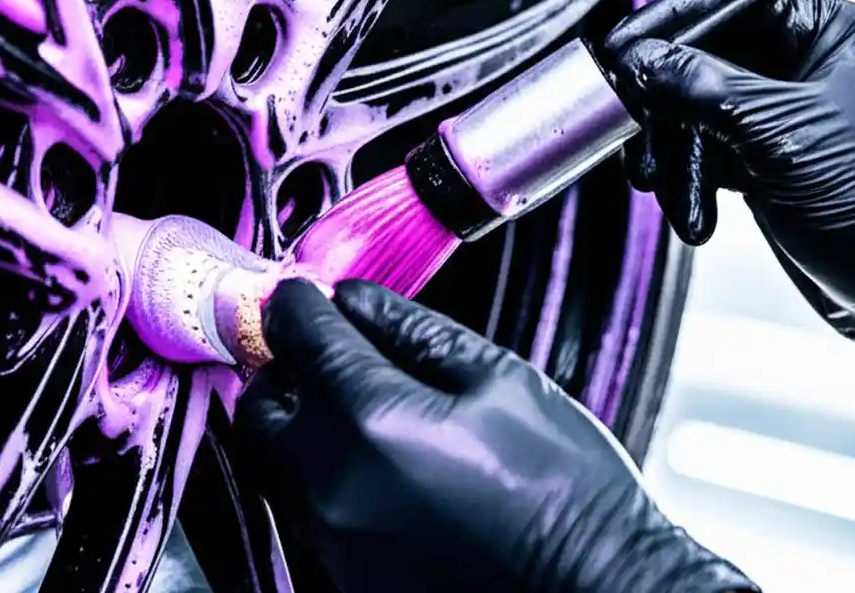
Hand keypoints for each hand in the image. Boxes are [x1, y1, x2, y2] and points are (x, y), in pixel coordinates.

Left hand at [234, 279, 754, 592]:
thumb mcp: (501, 381)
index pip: (299, 336)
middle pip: (260, 406)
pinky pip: (307, 508)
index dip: (298, 302)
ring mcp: (331, 538)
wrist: (594, 589)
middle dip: (287, 368)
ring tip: (366, 411)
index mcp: (370, 419)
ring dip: (304, 425)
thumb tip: (358, 301)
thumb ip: (415, 331)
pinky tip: (383, 468)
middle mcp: (331, 484)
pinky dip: (326, 476)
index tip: (305, 292)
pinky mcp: (341, 576)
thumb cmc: (567, 494)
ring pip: (278, 461)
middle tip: (329, 350)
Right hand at [601, 0, 854, 391]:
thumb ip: (704, 88)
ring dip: (671, 150)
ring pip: (695, 110)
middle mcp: (803, 66)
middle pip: (703, 55)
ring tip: (660, 183)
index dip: (671, 17)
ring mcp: (783, 117)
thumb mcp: (782, 134)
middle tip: (633, 126)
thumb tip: (641, 60)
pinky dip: (689, 182)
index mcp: (827, 32)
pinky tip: (692, 213)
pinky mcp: (767, 163)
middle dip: (662, 98)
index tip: (623, 49)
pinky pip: (706, 155)